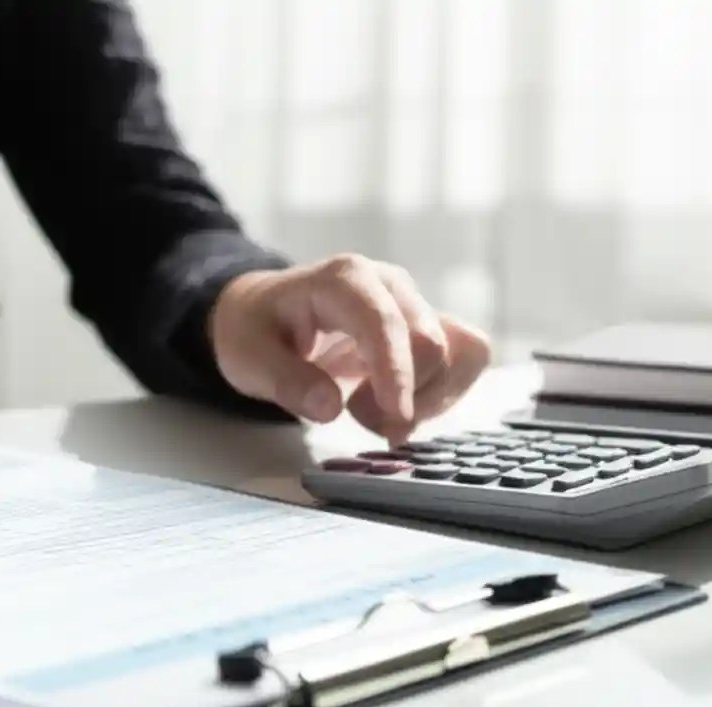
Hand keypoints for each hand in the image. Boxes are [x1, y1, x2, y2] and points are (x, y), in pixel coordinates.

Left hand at [209, 254, 491, 443]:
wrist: (263, 313)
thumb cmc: (256, 330)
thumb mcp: (248, 357)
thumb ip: (285, 380)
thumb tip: (329, 407)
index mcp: (345, 279)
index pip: (386, 324)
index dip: (396, 375)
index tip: (393, 422)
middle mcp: (390, 285)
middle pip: (433, 343)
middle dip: (406, 395)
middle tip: (357, 416)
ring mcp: (414, 304)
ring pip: (460, 352)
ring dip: (430, 397)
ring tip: (377, 411)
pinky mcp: (427, 327)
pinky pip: (464, 360)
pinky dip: (442, 393)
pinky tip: (401, 405)